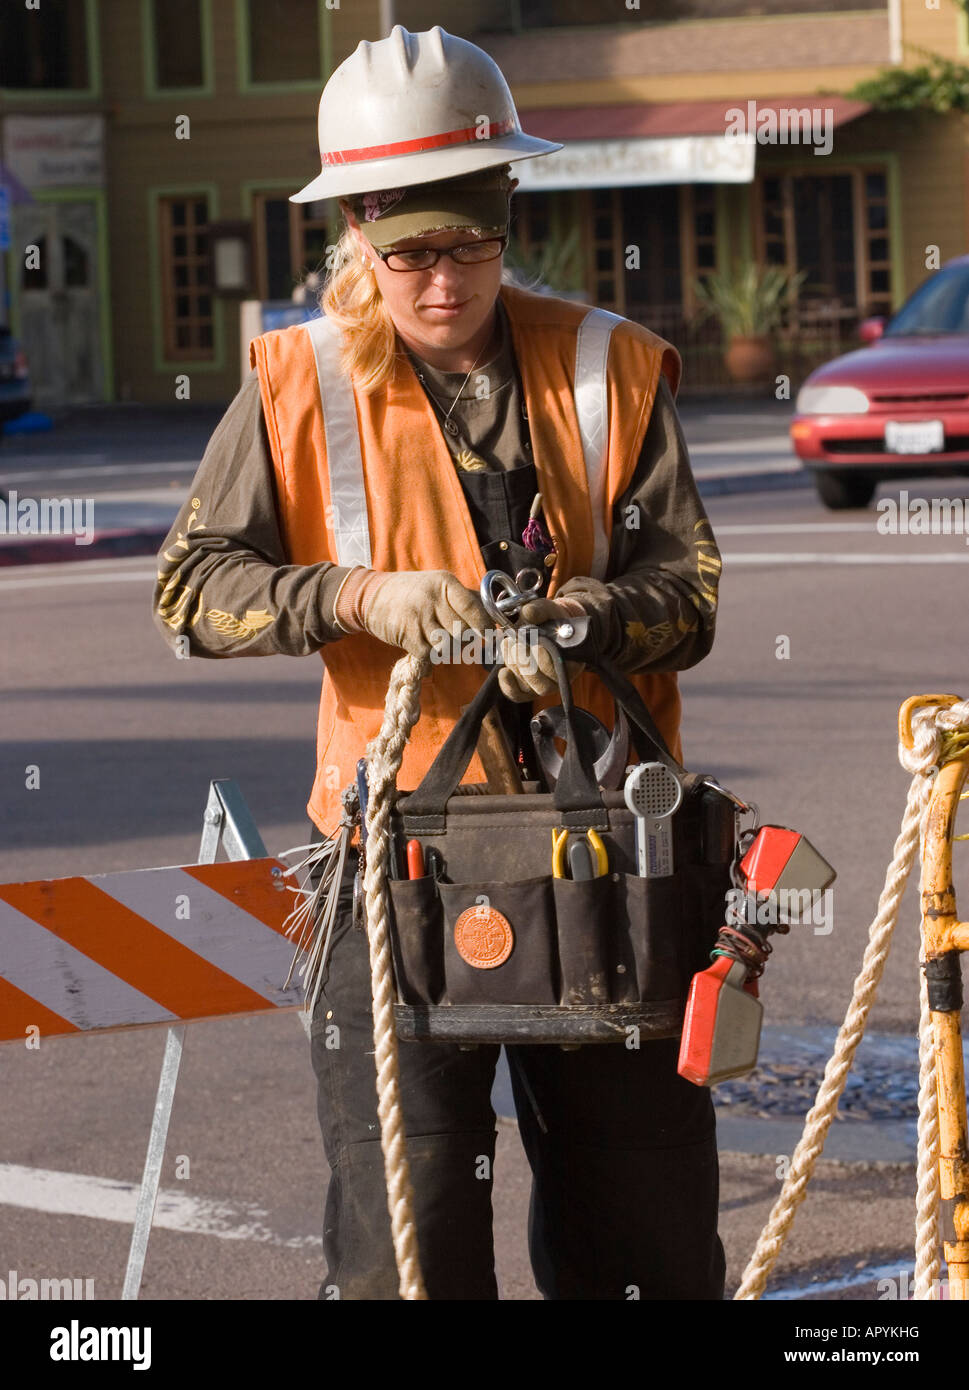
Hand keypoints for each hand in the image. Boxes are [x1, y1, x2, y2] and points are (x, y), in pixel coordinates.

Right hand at [362, 570, 489, 657]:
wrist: (372, 596)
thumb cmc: (412, 592)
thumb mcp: (438, 585)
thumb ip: (465, 598)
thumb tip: (494, 616)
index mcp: (445, 583)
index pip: (473, 607)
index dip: (485, 624)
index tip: (489, 634)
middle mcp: (432, 598)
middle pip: (462, 631)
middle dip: (464, 639)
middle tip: (458, 638)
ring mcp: (418, 617)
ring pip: (448, 645)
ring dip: (447, 649)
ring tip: (440, 640)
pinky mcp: (407, 635)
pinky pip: (430, 654)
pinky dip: (430, 654)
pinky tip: (424, 644)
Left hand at [498, 598, 584, 701]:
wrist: (544, 627)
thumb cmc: (550, 620)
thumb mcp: (548, 610)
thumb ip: (540, 609)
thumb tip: (528, 612)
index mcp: (572, 663)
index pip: (560, 671)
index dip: (546, 660)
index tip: (536, 643)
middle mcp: (558, 679)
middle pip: (543, 684)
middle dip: (526, 662)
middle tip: (516, 641)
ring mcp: (541, 685)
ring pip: (528, 687)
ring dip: (515, 665)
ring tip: (508, 643)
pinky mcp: (526, 689)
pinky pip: (516, 694)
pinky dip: (508, 684)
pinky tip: (503, 671)